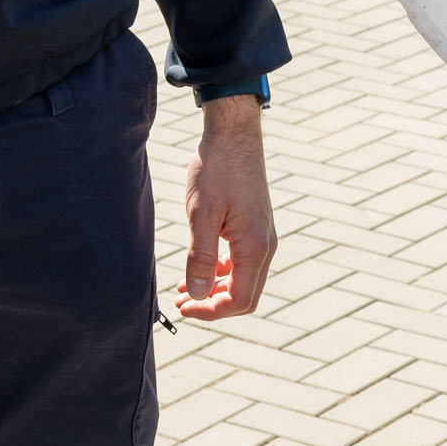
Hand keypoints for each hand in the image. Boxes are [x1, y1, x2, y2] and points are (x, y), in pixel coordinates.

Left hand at [177, 96, 274, 319]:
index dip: (211, 311)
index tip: (184, 307)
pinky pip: (241, 261)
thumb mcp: (201, 214)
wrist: (234, 134)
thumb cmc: (218, 169)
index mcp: (255, 247)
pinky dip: (221, 271)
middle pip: (245, 295)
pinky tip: (199, 266)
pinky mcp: (254, 227)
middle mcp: (265, 246)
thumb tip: (196, 295)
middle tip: (181, 303)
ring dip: (215, 288)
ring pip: (243, 279)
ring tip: (184, 288)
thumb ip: (200, 257)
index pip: (239, 300)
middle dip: (213, 304)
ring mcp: (262, 236)